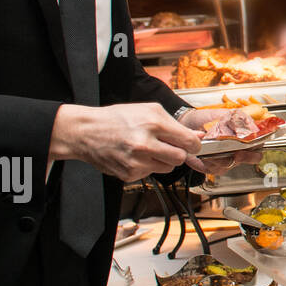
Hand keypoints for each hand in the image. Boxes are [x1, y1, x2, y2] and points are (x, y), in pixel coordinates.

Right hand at [49, 103, 205, 181]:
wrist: (87, 132)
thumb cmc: (118, 118)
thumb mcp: (148, 111)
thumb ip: (174, 124)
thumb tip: (198, 136)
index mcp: (153, 123)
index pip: (189, 142)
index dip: (193, 144)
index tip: (191, 144)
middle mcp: (146, 144)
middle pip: (180, 158)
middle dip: (178, 152)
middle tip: (167, 145)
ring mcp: (137, 161)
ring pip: (168, 168)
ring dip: (163, 160)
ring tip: (148, 148)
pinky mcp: (130, 174)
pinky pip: (151, 173)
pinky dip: (148, 166)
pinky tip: (136, 155)